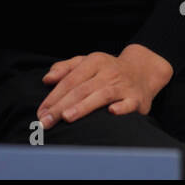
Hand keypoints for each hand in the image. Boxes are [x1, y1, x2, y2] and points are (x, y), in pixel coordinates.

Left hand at [36, 45, 173, 128]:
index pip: (70, 80)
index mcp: (94, 62)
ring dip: (84, 106)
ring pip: (101, 95)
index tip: (41, 112)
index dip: (54, 96)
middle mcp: (108, 72)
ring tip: (67, 117)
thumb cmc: (108, 70)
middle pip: (81, 89)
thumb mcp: (88, 62)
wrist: (143, 70)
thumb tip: (47, 79)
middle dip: (61, 106)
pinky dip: (121, 107)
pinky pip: (129, 103)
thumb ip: (66, 68)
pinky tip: (111, 112)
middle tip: (46, 122)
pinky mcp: (137, 98)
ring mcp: (123, 85)